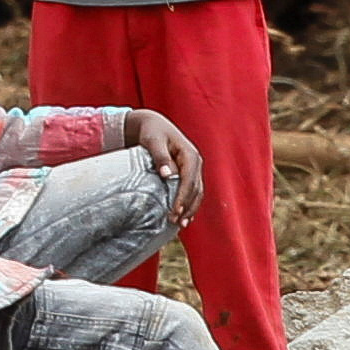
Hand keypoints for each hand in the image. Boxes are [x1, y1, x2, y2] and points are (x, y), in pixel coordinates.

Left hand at [123, 109, 203, 226]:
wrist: (153, 125)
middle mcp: (195, 162)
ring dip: (190, 209)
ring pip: (197, 192)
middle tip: (176, 222)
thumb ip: (160, 157)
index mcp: (190, 154)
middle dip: (187, 207)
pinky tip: (183, 217)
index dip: (183, 197)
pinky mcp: (189, 174)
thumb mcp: (154, 141)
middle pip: (196, 189)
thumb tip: (167, 175)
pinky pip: (193, 191)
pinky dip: (189, 204)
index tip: (175, 211)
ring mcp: (194, 169)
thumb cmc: (152, 132)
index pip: (189, 180)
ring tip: (181, 224)